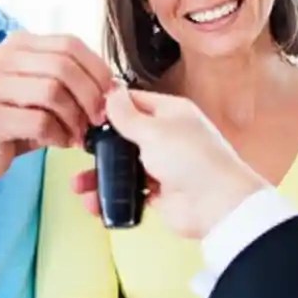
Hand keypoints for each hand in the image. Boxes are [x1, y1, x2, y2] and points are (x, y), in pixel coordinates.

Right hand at [0, 33, 112, 190]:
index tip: (110, 93)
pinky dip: (59, 135)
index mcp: (17, 45)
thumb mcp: (41, 92)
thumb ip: (70, 81)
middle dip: (90, 95)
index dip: (97, 68)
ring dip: (75, 118)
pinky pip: (40, 122)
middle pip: (63, 66)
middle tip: (98, 119)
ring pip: (53, 92)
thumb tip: (113, 87)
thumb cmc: (13, 122)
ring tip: (77, 133)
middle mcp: (0, 58)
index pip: (69, 43)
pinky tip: (59, 142)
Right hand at [72, 87, 270, 238]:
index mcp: (171, 113)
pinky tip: (97, 202)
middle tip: (80, 151)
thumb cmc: (194, 160)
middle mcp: (167, 137)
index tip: (86, 113)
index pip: (134, 102)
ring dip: (102, 176)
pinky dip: (113, 197)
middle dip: (101, 147)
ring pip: (124, 167)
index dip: (109, 107)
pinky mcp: (161, 193)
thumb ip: (127, 114)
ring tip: (81, 186)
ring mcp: (164, 166)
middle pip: (125, 137)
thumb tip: (111, 92)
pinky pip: (130, 192)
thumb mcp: (154, 130)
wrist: (217, 206)